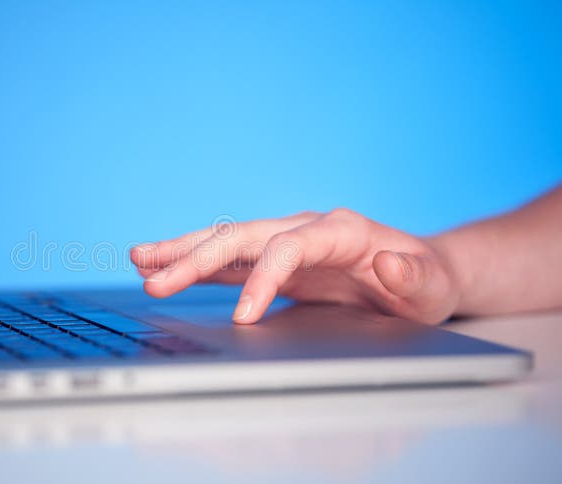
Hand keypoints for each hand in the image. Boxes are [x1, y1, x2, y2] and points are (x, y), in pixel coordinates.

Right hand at [130, 209, 461, 324]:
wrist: (420, 274)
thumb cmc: (426, 282)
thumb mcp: (432, 285)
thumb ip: (412, 276)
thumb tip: (386, 263)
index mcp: (340, 231)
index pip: (288, 248)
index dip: (262, 280)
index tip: (243, 319)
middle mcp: (305, 229)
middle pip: (241, 236)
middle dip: (195, 257)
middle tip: (153, 276)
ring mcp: (287, 242)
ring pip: (226, 241)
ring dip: (182, 250)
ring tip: (139, 258)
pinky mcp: (277, 261)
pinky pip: (230, 261)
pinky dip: (196, 263)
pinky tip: (163, 266)